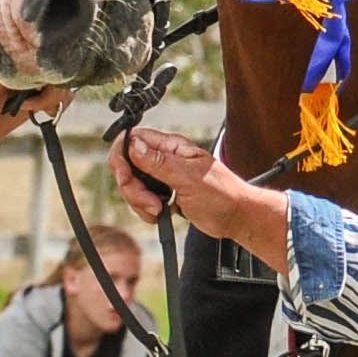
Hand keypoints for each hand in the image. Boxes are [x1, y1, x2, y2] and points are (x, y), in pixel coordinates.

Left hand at [0, 61, 70, 166]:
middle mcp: (26, 65)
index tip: (37, 85)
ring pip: (62, 84)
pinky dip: (55, 107)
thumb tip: (36, 62)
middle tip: (30, 103)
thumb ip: (11, 72)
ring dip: (52, 100)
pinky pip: (61, 98)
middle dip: (51, 88)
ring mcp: (34, 81)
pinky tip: (39, 114)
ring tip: (30, 109)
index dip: (47, 66)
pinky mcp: (39, 98)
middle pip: (57, 68)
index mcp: (13, 54)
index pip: (42, 51)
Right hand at [123, 126, 290, 269]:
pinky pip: (141, 199)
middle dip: (132, 188)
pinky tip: (160, 214)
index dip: (122, 157)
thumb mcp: (189, 178)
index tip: (127, 178)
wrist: (235, 217)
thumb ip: (159, 162)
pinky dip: (144, 210)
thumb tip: (133, 144)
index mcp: (172, 146)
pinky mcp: (163, 193)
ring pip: (132, 184)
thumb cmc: (221, 194)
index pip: (133, 139)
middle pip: (127, 165)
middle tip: (150, 202)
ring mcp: (162, 176)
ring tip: (158, 209)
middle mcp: (164, 158)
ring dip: (139, 202)